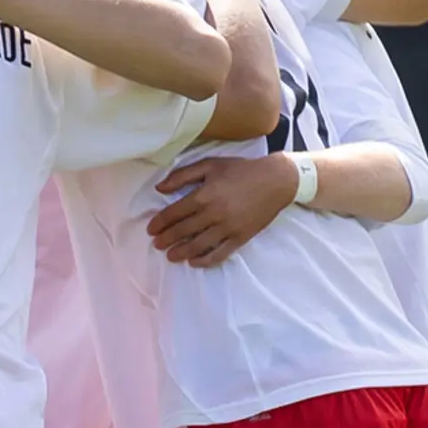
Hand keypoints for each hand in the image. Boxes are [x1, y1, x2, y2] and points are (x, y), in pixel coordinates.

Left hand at [149, 153, 299, 266]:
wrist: (276, 180)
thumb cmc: (241, 170)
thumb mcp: (210, 165)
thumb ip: (182, 176)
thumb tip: (159, 188)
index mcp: (204, 195)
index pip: (174, 213)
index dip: (159, 223)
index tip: (151, 230)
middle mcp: (214, 213)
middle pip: (183, 231)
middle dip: (166, 240)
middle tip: (157, 244)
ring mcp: (228, 227)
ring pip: (199, 245)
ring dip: (181, 253)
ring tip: (171, 256)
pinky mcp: (241, 237)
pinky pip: (220, 253)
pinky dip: (206, 260)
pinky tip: (195, 262)